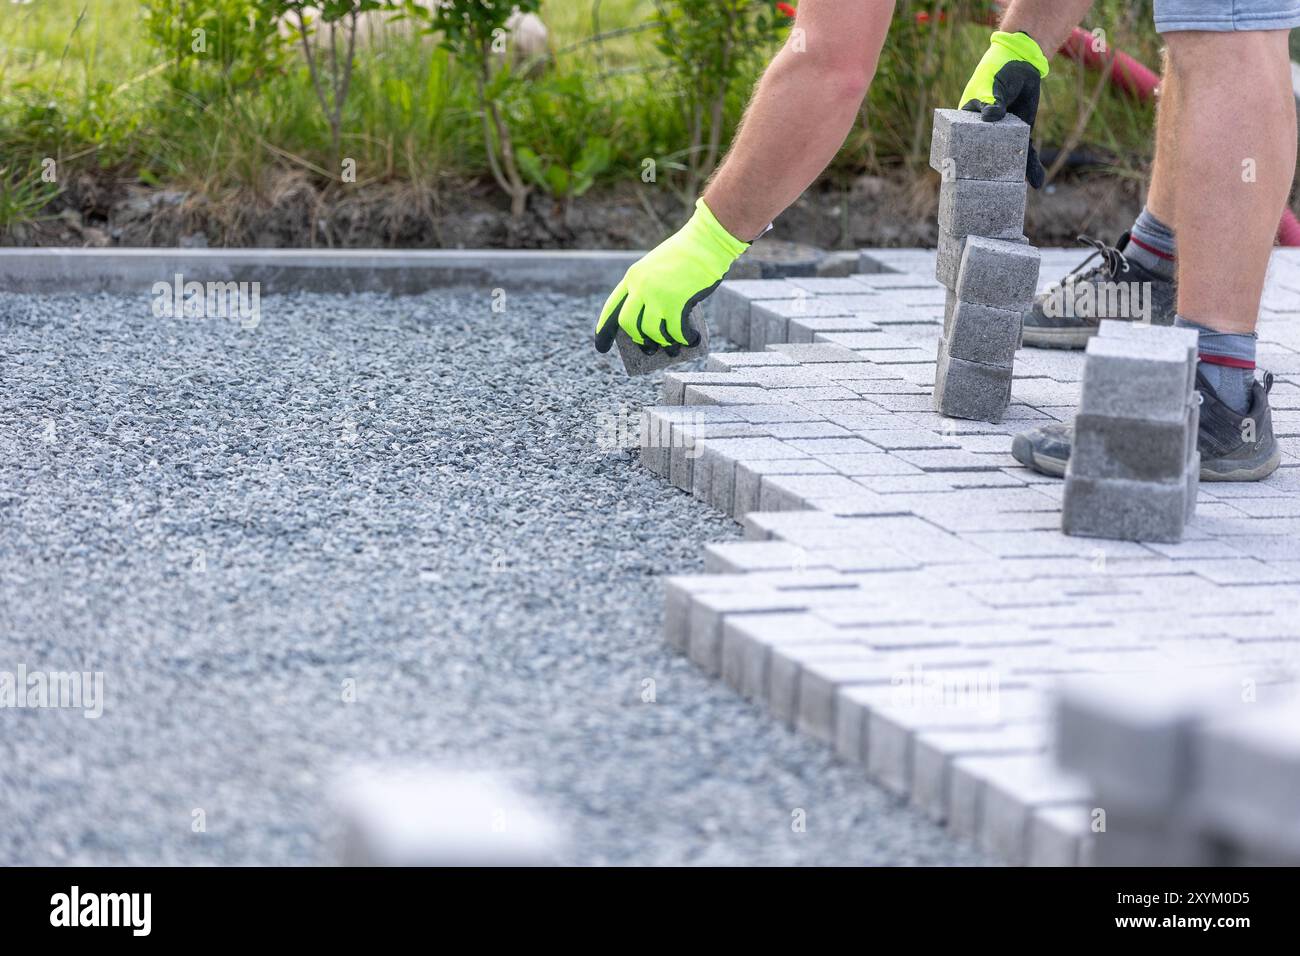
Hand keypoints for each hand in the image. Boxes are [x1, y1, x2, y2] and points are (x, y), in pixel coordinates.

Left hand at [594, 198, 748, 355]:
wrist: (706, 242)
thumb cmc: (686, 254)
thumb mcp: (656, 266)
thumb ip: (649, 287)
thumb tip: (653, 322)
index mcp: (633, 276)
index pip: (612, 307)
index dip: (604, 329)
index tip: (601, 347)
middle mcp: (640, 287)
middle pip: (627, 324)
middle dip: (637, 340)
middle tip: (647, 347)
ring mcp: (657, 295)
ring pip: (651, 331)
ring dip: (663, 343)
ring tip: (674, 347)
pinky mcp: (677, 302)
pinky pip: (675, 331)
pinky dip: (683, 339)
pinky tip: (691, 339)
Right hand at [959, 31, 1050, 187]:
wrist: (1022, 62)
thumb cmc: (997, 71)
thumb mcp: (991, 85)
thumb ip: (992, 101)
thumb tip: (993, 116)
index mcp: (967, 124)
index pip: (961, 147)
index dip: (959, 165)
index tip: (958, 182)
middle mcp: (984, 134)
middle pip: (983, 159)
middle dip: (985, 177)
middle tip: (984, 195)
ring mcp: (1003, 135)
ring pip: (1006, 159)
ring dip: (1011, 175)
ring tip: (1012, 195)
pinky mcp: (1021, 133)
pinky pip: (1026, 152)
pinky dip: (1031, 165)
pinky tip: (1037, 182)